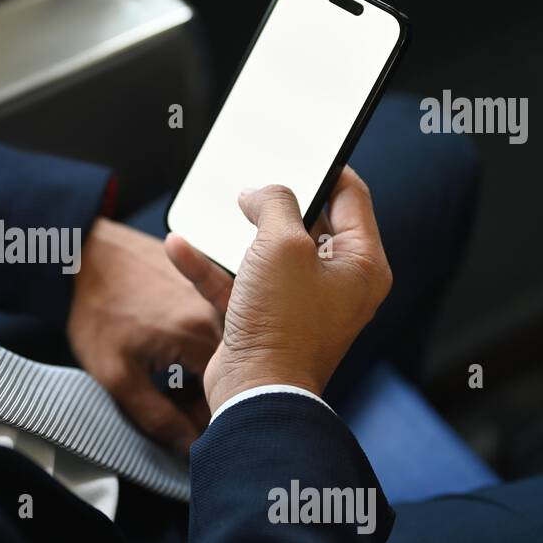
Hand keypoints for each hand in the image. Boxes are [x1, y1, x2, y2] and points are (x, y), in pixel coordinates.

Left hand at [67, 216, 222, 453]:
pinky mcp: (207, 284)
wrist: (83, 254)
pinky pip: (214, 329)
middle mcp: (217, 313)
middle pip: (226, 375)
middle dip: (200, 397)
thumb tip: (189, 446)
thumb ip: (155, 417)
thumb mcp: (115, 375)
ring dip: (198, 373)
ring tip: (165, 377)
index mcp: (200, 336)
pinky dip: (196, 347)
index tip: (180, 428)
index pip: (224, 397)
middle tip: (168, 403)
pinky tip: (168, 351)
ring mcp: (214, 296)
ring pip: (221, 353)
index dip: (202, 420)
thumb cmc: (95, 308)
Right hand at [164, 166, 391, 413]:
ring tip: (219, 209)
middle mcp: (337, 285)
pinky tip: (181, 247)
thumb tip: (262, 193)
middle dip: (277, 203)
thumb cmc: (281, 325)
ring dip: (238, 234)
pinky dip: (211, 266)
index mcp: (361, 265)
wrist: (254, 393)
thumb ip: (275, 204)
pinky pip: (237, 282)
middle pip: (311, 225)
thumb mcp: (283, 245)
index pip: (353, 199)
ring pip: (268, 254)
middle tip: (256, 184)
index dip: (329, 168)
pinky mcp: (264, 320)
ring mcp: (300, 304)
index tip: (306, 149)